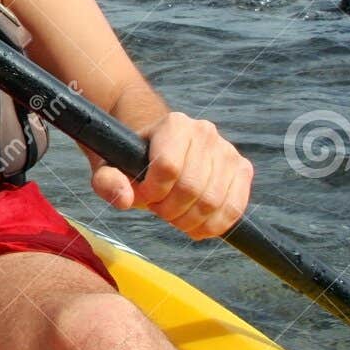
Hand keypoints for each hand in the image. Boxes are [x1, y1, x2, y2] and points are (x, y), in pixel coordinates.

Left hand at [90, 112, 252, 239]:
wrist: (159, 147)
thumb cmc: (134, 160)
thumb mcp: (110, 167)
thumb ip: (108, 182)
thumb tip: (124, 199)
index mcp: (174, 124)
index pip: (168, 167)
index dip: (152, 192)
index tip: (144, 196)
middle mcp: (205, 132)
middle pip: (191, 188)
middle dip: (170, 210)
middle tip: (159, 209)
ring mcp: (227, 150)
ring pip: (213, 202)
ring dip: (190, 221)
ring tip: (175, 215)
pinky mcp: (241, 169)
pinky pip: (234, 207)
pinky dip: (215, 225)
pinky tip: (196, 225)